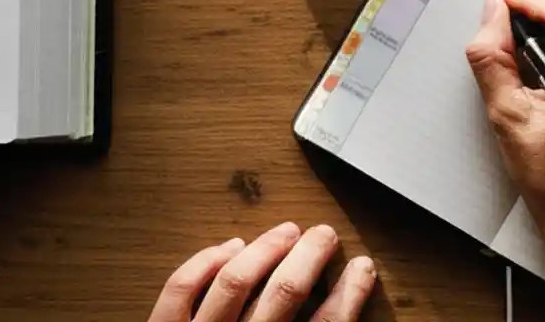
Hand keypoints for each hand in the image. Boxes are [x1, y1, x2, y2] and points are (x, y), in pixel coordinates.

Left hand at [147, 222, 375, 321]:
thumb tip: (334, 318)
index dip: (348, 295)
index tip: (362, 268)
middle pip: (284, 293)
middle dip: (308, 257)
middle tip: (324, 236)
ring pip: (233, 282)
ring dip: (264, 249)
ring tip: (285, 232)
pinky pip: (182, 288)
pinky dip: (206, 260)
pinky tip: (229, 246)